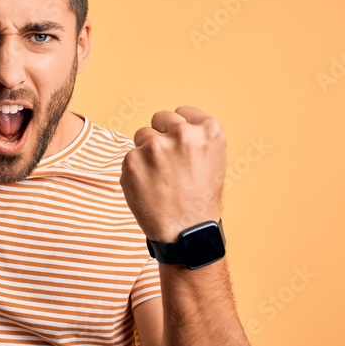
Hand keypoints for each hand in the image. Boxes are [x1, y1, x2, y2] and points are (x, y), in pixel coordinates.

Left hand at [120, 106, 225, 241]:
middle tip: (167, 161)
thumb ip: (197, 137)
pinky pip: (130, 156)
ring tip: (160, 177)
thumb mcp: (214, 161)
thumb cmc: (201, 199)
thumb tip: (176, 123)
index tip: (180, 144)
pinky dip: (136, 170)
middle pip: (160, 118)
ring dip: (147, 152)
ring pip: (143, 135)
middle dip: (161, 135)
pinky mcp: (132, 160)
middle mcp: (183, 134)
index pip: (183, 112)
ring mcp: (155, 146)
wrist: (186, 232)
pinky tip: (149, 187)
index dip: (180, 128)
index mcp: (209, 131)